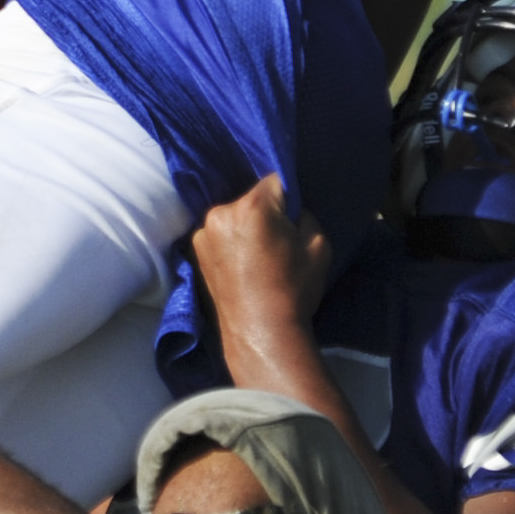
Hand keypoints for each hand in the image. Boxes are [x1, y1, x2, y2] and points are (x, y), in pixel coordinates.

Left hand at [191, 176, 331, 355]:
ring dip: (247, 226)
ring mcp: (203, 233)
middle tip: (280, 241)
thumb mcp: (318, 244)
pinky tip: (244, 262)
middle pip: (252, 198)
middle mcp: (220, 213)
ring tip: (260, 256)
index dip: (289, 197)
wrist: (262, 333)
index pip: (275, 180)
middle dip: (267, 212)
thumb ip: (303, 213)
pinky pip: (222, 233)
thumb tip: (290, 207)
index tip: (294, 218)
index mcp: (251, 208)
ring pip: (235, 215)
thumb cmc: (293, 290)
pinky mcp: (196, 251)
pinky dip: (233, 240)